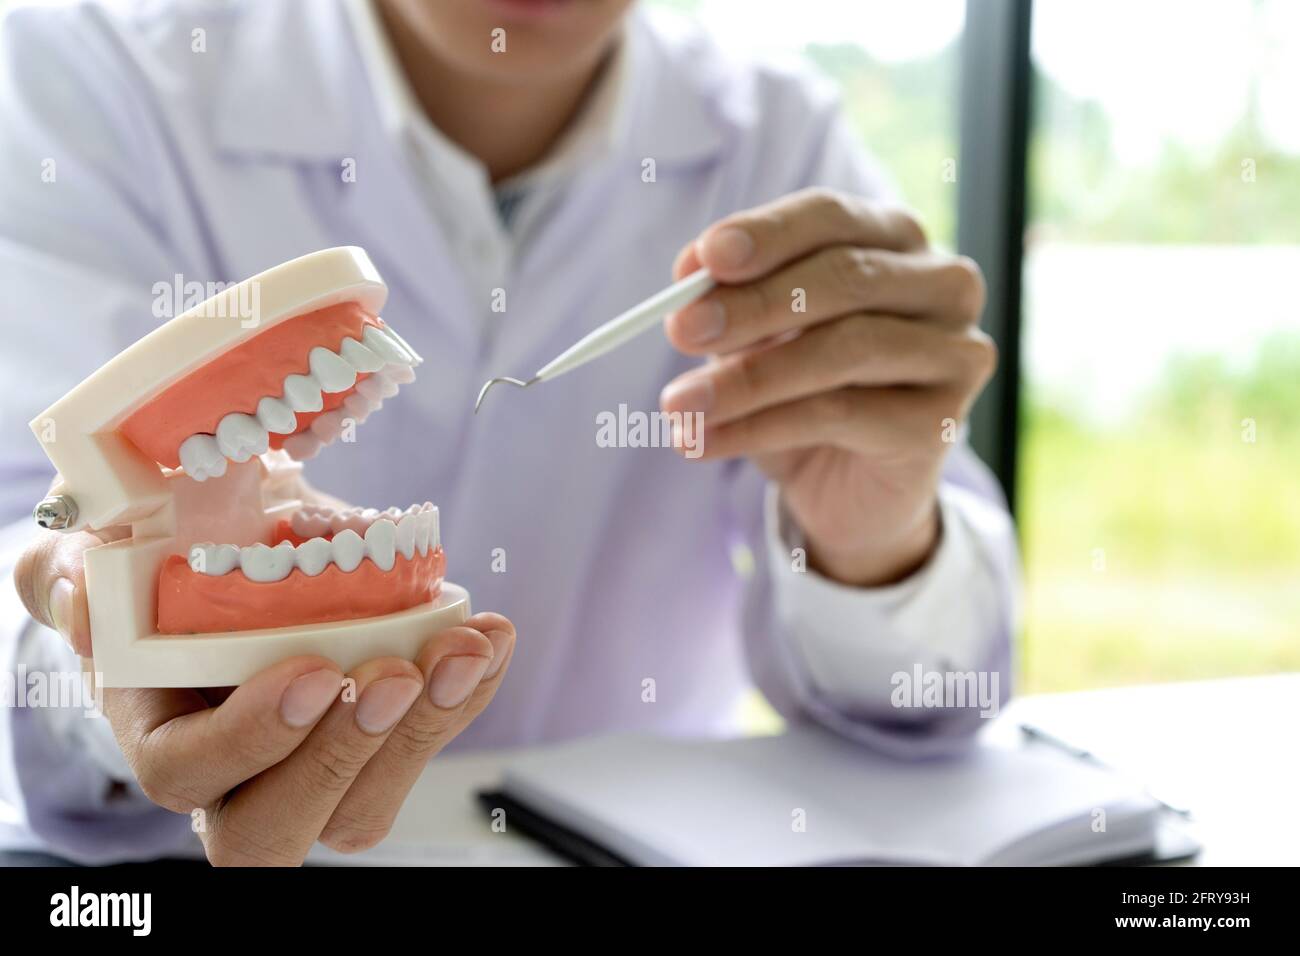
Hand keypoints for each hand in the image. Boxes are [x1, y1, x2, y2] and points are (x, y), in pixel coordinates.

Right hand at [14, 484, 515, 865]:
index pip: (191, 774)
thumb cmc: (157, 569)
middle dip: (348, 751)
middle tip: (394, 673)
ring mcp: (318, 767)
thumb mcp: (97, 556)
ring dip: (430, 725)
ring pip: (371, 798)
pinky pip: (431, 740)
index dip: (252, 736)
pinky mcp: (381, 738)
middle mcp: (238, 779)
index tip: (310, 670)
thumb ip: (66, 571)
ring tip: (467, 648)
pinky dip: (471, 690)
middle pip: (287, 822)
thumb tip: (79, 593)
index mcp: (161, 736)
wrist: (231, 560)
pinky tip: (490, 635)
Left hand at [662, 188, 994, 586]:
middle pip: (843, 278)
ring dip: (746, 379)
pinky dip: (759, 427)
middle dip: (752, 305)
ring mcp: (954, 352)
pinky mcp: (941, 421)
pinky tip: (707, 441)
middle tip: (680, 331)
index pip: (830, 217)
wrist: (850, 489)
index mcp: (895, 240)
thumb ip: (734, 299)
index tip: (703, 259)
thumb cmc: (804, 392)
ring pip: (842, 349)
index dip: (766, 234)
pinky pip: (839, 415)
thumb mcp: (758, 339)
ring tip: (679, 405)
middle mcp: (942, 285)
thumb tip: (690, 269)